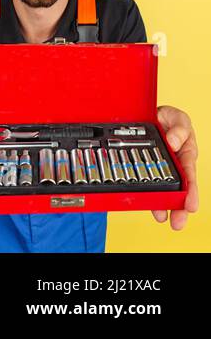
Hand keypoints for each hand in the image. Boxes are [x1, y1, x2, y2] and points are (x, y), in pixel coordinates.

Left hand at [153, 105, 197, 229]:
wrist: (147, 115)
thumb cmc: (167, 118)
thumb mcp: (177, 117)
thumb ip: (179, 129)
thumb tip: (174, 143)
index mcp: (185, 152)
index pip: (189, 174)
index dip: (190, 191)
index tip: (190, 206)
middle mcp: (175, 163)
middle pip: (180, 188)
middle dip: (180, 207)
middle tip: (178, 223)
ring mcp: (161, 168)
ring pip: (165, 189)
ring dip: (165, 205)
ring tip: (165, 220)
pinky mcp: (147, 168)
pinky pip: (148, 183)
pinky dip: (148, 195)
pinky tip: (150, 207)